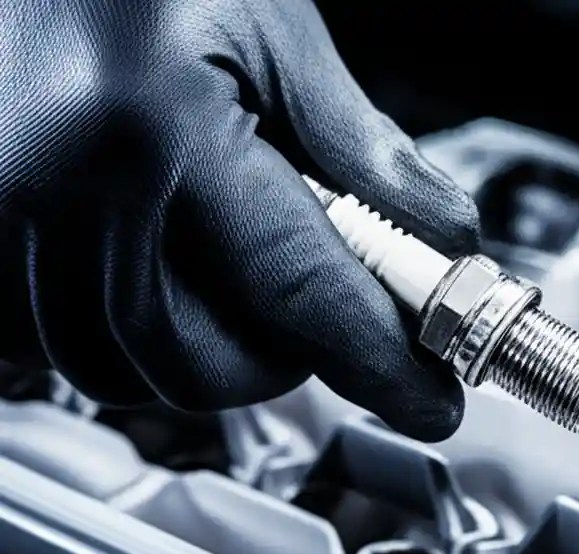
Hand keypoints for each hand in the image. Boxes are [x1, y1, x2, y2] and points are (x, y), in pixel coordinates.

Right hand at [0, 0, 478, 440]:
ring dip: (209, 347)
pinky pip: (65, 347)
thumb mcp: (272, 28)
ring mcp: (0, 226)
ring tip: (233, 258)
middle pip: (206, 367)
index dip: (381, 364)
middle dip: (287, 359)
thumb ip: (361, 143)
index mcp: (157, 129)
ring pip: (133, 372)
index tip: (431, 401)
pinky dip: (133, 330)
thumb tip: (444, 241)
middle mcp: (63, 190)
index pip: (300, 291)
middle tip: (325, 307)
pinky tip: (159, 258)